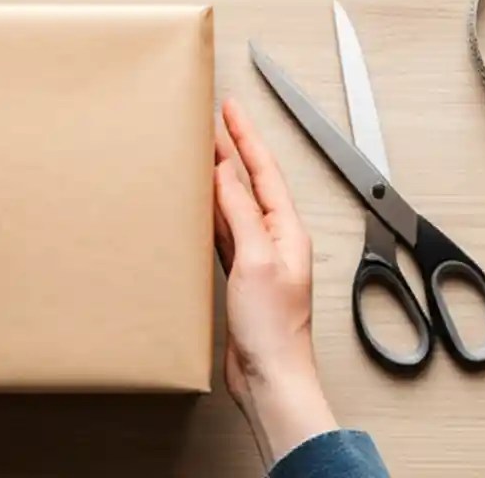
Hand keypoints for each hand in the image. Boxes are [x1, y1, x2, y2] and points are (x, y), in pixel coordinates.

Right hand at [214, 99, 338, 465]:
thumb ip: (241, 213)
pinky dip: (210, 213)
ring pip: (235, 206)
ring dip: (218, 178)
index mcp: (286, 229)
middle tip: (211, 121)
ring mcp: (258, 259)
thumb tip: (227, 171)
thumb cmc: (273, 329)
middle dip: (232, 149)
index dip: (245, 136)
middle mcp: (275, 239)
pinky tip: (197, 205)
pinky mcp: (241, 278)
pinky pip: (224, 233)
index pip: (263, 170)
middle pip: (250, 183)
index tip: (229, 107)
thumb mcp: (255, 260)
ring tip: (200, 152)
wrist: (271, 377)